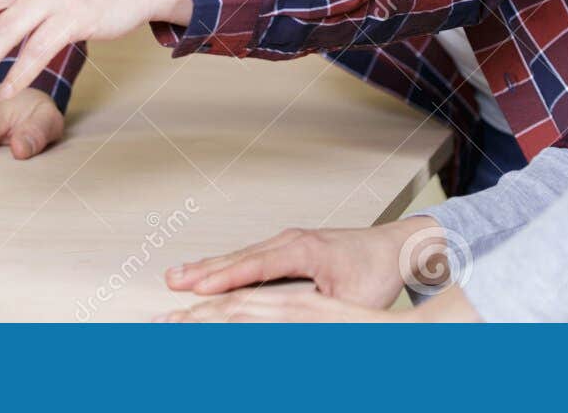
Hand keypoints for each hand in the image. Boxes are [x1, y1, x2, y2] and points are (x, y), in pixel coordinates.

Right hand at [164, 216, 442, 309]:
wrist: (396, 247)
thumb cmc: (377, 273)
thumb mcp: (351, 301)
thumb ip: (319, 313)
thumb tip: (292, 328)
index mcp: (306, 249)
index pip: (256, 265)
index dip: (225, 278)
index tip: (197, 287)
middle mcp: (293, 239)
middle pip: (240, 257)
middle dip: (203, 271)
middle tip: (172, 283)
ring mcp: (289, 240)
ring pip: (242, 255)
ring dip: (209, 267)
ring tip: (177, 278)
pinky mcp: (289, 246)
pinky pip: (250, 256)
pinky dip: (225, 266)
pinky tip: (206, 274)